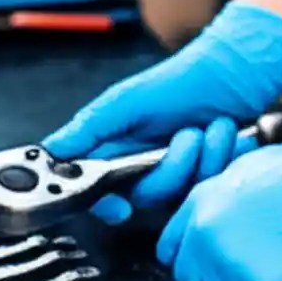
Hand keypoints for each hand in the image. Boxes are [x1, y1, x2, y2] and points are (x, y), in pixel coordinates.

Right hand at [43, 2, 281, 222]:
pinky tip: (223, 134)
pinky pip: (208, 186)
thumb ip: (86, 129)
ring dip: (201, 157)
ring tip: (210, 127)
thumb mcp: (122, 102)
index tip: (117, 205)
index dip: (102, 204)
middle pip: (141, 196)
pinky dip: (221, 157)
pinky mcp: (202, 178)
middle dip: (169, 169)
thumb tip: (50, 151)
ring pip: (177, 193)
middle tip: (186, 135)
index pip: (92, 191)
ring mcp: (171, 176)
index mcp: (110, 152)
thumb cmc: (176, 82)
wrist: (231, 75)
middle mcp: (137, 169)